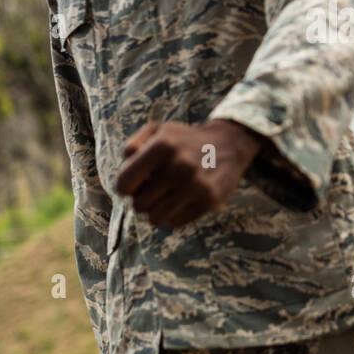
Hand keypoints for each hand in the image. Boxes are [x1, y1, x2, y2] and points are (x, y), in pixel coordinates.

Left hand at [114, 119, 261, 226]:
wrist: (230, 143)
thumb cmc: (184, 140)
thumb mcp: (157, 131)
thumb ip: (132, 147)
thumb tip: (124, 177)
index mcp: (163, 145)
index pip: (124, 184)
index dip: (126, 187)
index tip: (136, 183)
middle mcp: (179, 166)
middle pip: (139, 205)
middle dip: (143, 199)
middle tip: (156, 188)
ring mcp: (196, 185)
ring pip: (156, 219)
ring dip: (157, 211)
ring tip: (166, 197)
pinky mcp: (209, 201)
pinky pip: (176, 223)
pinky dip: (175, 215)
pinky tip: (183, 200)